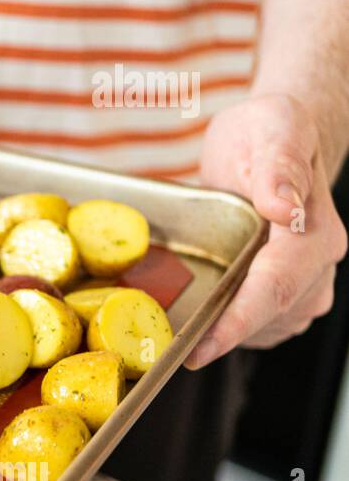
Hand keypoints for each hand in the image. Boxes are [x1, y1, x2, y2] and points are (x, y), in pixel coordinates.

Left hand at [187, 94, 347, 367]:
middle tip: (163, 347)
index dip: (236, 324)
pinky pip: (259, 323)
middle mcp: (318, 264)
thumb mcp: (271, 130)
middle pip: (268, 316)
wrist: (277, 138)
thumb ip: (278, 166)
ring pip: (264, 326)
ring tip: (174, 327)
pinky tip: (198, 314)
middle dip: (218, 336)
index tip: (199, 350)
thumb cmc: (269, 131)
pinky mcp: (289, 292)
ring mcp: (307, 283)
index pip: (275, 288)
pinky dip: (228, 326)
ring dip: (222, 333)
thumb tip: (283, 206)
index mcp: (313, 232)